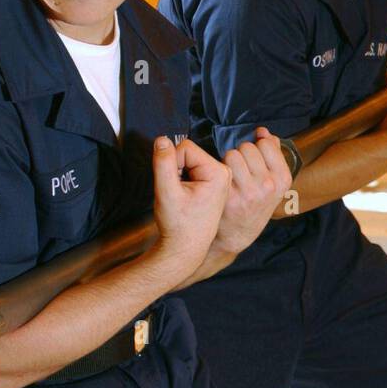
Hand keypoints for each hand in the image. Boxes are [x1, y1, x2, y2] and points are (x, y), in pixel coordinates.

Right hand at [149, 136, 231, 277]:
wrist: (185, 248)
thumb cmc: (178, 225)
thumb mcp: (166, 191)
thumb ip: (163, 162)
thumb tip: (162, 139)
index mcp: (218, 173)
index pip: (185, 147)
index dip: (171, 163)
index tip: (172, 185)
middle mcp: (224, 173)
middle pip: (189, 153)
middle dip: (176, 169)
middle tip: (177, 193)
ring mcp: (221, 178)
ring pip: (189, 161)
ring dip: (179, 174)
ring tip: (181, 197)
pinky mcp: (215, 183)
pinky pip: (193, 170)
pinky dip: (183, 180)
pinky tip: (185, 197)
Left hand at [213, 127, 292, 256]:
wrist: (238, 234)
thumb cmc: (255, 203)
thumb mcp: (274, 182)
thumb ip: (272, 154)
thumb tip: (264, 132)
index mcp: (283, 179)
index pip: (267, 143)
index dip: (257, 147)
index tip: (255, 159)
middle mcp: (268, 186)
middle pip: (248, 147)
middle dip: (242, 154)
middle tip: (242, 169)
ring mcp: (249, 192)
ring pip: (233, 154)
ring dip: (230, 161)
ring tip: (232, 175)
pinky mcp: (230, 196)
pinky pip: (222, 166)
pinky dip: (220, 170)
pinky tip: (223, 182)